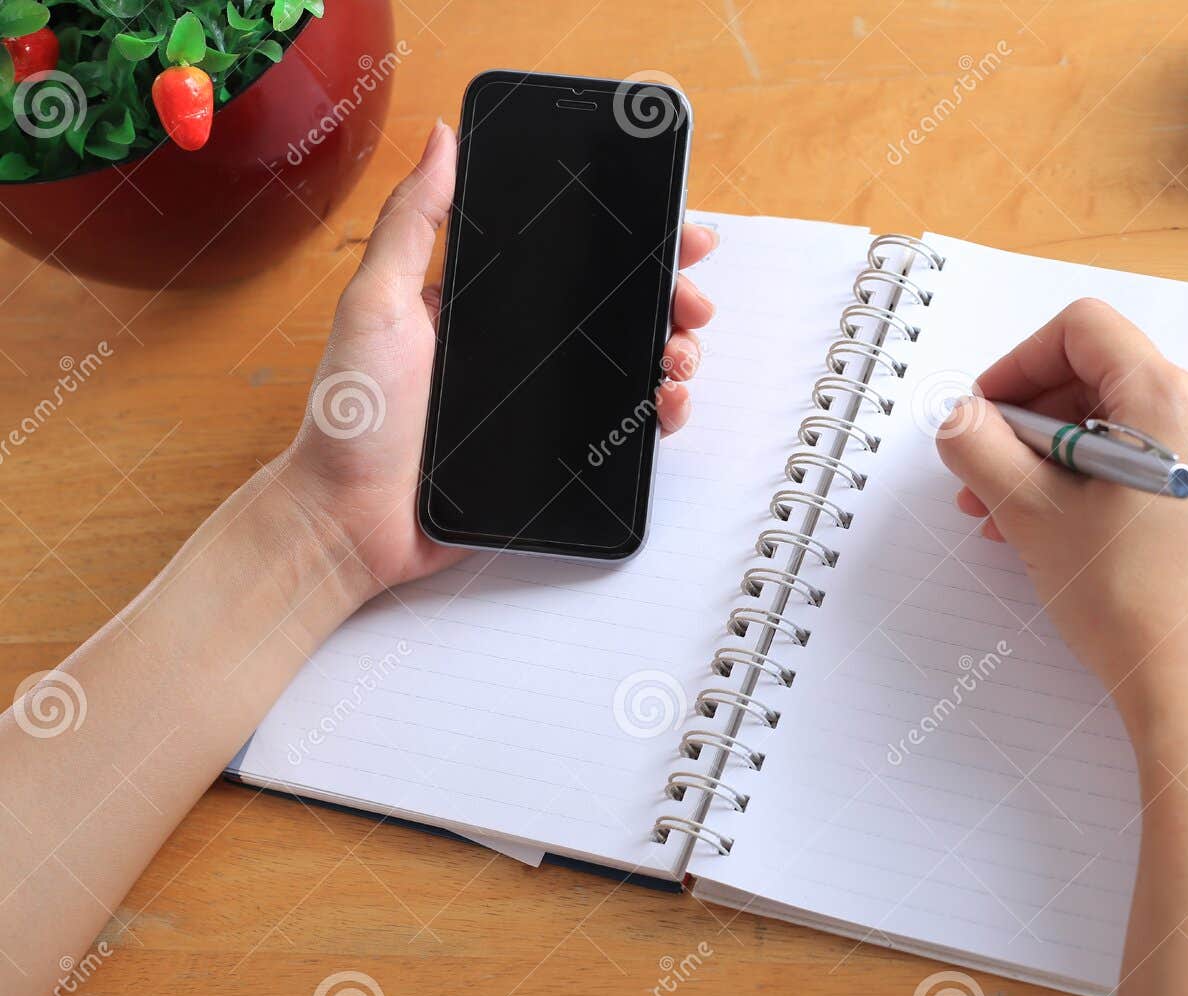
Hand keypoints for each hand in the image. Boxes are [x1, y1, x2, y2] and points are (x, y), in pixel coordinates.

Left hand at [274, 119, 717, 600]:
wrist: (353, 520)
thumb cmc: (352, 417)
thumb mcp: (376, 302)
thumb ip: (412, 222)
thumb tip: (443, 140)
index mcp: (486, 302)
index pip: (571, 256)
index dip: (629, 238)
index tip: (671, 227)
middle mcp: (521, 346)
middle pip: (618, 306)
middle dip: (669, 294)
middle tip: (690, 296)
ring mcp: (543, 400)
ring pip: (631, 364)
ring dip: (672, 350)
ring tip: (679, 353)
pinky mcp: (556, 452)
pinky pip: (623, 428)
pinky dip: (658, 412)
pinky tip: (664, 403)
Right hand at [936, 299, 1187, 732]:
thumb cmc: (1131, 600)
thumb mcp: (1033, 514)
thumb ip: (981, 448)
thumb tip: (958, 417)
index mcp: (1171, 396)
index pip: (1083, 331)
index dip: (1019, 364)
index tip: (983, 412)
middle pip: (1098, 378)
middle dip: (1030, 423)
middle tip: (981, 474)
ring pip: (1115, 424)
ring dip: (1052, 458)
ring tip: (1003, 514)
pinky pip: (1142, 459)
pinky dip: (1090, 479)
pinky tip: (1047, 527)